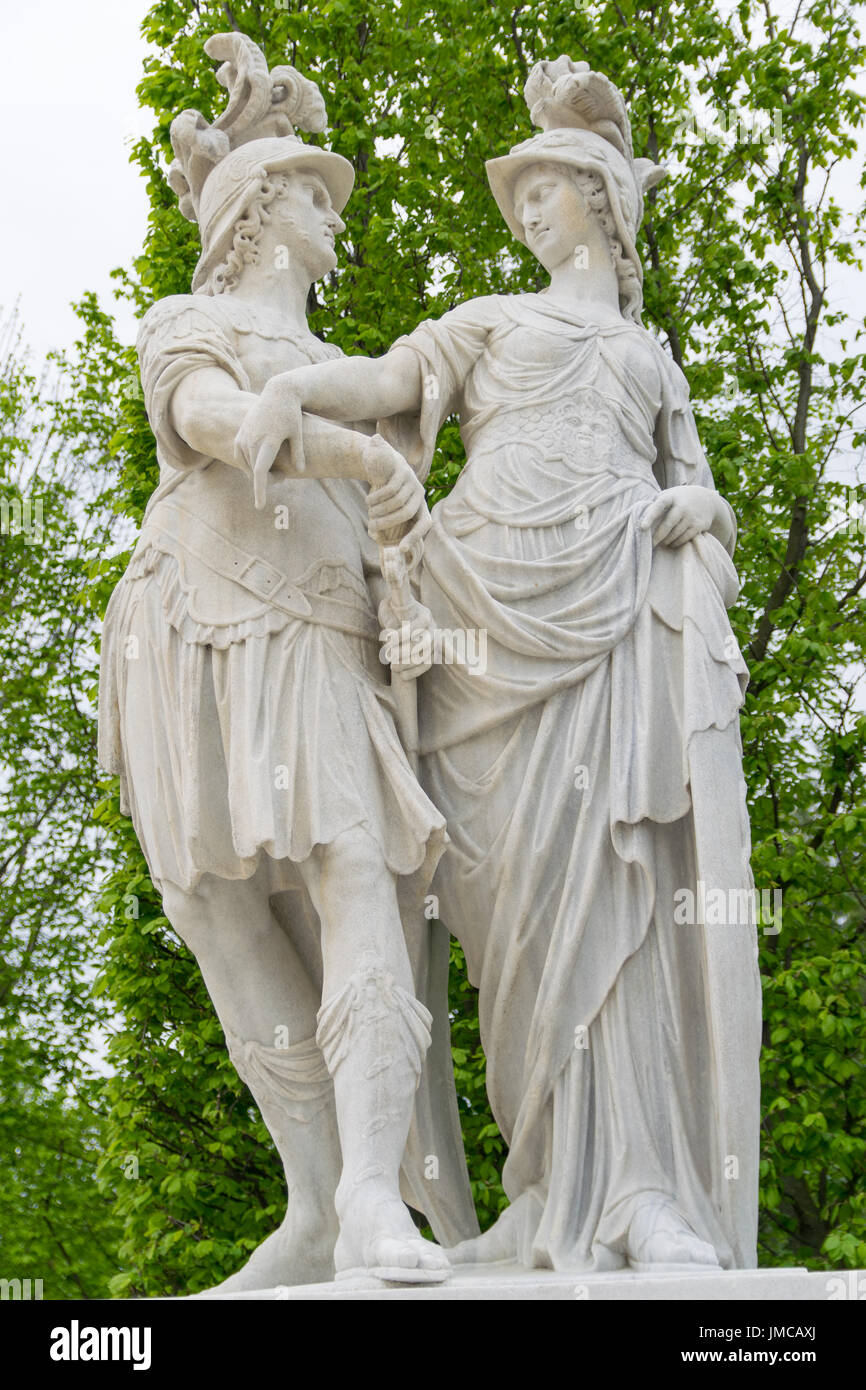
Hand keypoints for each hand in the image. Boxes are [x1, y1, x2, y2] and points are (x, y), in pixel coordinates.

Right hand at [234, 378, 305, 509]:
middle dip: (269, 479)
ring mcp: (244, 436)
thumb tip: (300, 472)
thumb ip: (298, 454)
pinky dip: (248, 464)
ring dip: (259, 472)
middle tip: (284, 477)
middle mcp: (252, 440)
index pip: (260, 472)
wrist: (277, 394)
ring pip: (247, 466)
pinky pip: (240, 457)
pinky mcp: (240, 434)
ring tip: (276, 469)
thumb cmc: (291, 414)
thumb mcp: (298, 433)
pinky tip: (259, 464)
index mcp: (268, 441)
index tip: (259, 506)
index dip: (260, 490)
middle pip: (256, 472)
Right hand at [364, 434, 426, 541]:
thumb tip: (375, 536)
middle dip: (387, 522)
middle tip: (371, 526)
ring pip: (397, 501)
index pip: (425, 524)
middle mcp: (419, 493)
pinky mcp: (402, 470)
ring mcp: (412, 480)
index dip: (414, 537)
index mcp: (420, 505)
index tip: (401, 549)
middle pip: (406, 513)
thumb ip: (381, 522)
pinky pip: (390, 489)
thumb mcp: (383, 508)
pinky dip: (377, 498)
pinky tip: (368, 501)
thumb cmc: (382, 491)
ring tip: (369, 511)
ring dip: (380, 509)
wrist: (378, 461)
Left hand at [378, 594, 434, 679]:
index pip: (416, 626)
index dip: (402, 634)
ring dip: (409, 665)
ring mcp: (435, 641)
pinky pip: (427, 664)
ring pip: (426, 657)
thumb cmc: (393, 609)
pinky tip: (402, 676)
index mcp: (424, 614)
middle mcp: (433, 627)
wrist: (400, 614)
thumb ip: (389, 613)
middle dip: (405, 652)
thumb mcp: (388, 605)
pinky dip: (415, 672)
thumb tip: (391, 629)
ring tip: (393, 668)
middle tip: (389, 657)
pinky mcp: (432, 652)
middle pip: (424, 644)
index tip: (387, 640)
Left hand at [640, 486, 718, 546]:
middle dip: (658, 536)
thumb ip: (656, 503)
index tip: (642, 527)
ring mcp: (692, 516)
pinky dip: (677, 543)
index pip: (659, 505)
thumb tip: (638, 516)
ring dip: (667, 541)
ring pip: (676, 533)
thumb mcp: (669, 495)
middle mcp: (682, 506)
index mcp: (671, 497)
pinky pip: (685, 538)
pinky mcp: (699, 525)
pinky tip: (671, 544)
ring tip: (661, 544)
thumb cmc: (680, 499)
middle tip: (650, 545)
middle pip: (668, 524)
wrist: (707, 499)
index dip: (650, 516)